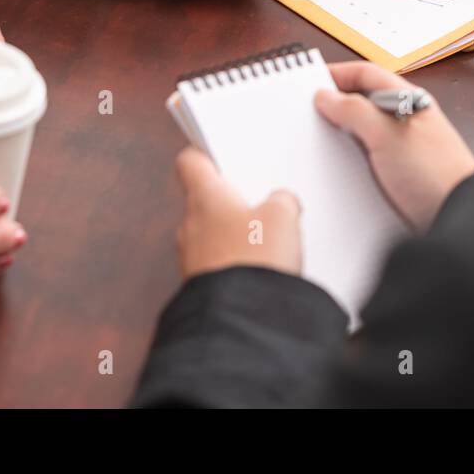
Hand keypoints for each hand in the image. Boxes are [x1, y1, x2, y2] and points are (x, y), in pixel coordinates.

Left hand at [174, 147, 302, 278]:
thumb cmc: (256, 261)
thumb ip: (281, 200)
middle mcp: (190, 225)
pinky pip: (220, 265)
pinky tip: (263, 271)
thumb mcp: (283, 216)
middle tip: (263, 203)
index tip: (218, 153)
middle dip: (233, 201)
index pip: (191, 161)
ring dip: (236, 236)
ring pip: (213, 235)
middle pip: (206, 200)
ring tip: (271, 242)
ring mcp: (192, 259)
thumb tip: (281, 203)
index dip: (205, 154)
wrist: (244, 321)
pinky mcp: (202, 287)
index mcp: (204, 197)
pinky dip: (237, 264)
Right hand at [314, 62, 473, 231]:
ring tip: (316, 142)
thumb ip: (354, 110)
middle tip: (306, 113)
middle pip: (361, 101)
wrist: (455, 217)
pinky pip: (364, 158)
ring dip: (339, 135)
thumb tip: (326, 97)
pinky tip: (334, 169)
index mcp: (405, 99)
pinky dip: (346, 160)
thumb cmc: (434, 171)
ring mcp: (398, 147)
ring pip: (360, 132)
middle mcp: (402, 120)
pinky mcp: (395, 173)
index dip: (337, 74)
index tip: (309, 82)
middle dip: (333, 106)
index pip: (366, 74)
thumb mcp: (387, 133)